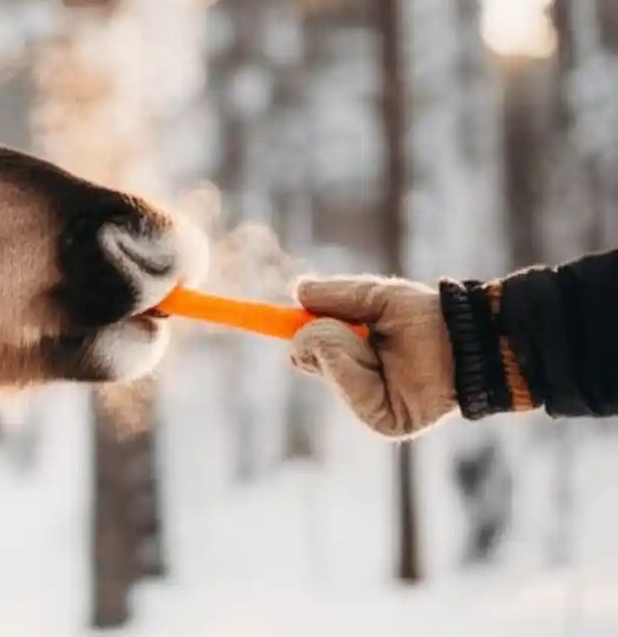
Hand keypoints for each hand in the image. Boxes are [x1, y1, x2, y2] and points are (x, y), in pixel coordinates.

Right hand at [290, 276, 457, 437]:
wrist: (468, 336)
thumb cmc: (425, 315)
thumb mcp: (372, 296)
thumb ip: (334, 294)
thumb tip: (296, 290)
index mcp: (348, 355)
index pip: (305, 348)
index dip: (288, 334)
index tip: (242, 314)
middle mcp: (352, 382)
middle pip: (305, 355)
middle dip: (321, 332)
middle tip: (356, 324)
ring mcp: (365, 404)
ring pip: (324, 366)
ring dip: (345, 345)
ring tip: (381, 342)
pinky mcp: (381, 422)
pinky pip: (349, 388)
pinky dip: (357, 366)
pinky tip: (383, 361)